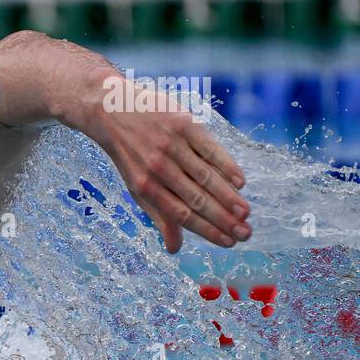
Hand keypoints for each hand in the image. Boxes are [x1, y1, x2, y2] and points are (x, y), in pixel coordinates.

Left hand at [91, 85, 250, 252]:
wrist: (112, 110)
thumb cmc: (130, 154)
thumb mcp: (136, 186)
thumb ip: (158, 215)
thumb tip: (174, 249)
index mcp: (144, 186)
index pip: (181, 214)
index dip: (207, 231)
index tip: (229, 242)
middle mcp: (157, 167)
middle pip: (196, 199)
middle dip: (223, 219)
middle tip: (246, 233)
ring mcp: (171, 144)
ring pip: (205, 176)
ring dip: (228, 197)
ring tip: (246, 213)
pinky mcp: (183, 123)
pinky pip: (209, 148)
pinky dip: (226, 165)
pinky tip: (240, 182)